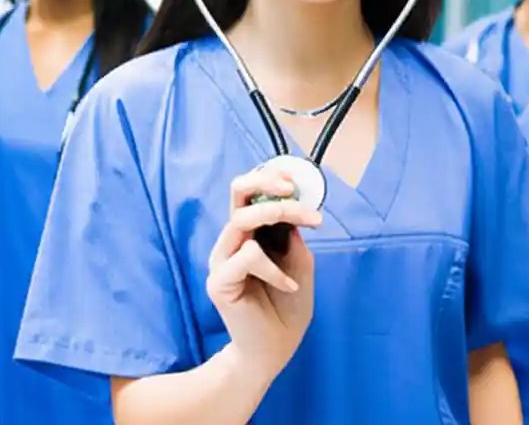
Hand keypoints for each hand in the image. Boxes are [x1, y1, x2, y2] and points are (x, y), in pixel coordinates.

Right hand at [206, 161, 320, 379]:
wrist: (274, 350)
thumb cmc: (286, 307)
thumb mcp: (300, 264)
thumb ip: (293, 235)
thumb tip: (292, 209)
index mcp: (249, 234)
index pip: (250, 193)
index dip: (271, 178)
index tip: (298, 181)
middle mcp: (232, 241)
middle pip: (237, 193)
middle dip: (267, 183)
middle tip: (293, 190)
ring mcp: (222, 260)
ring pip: (241, 220)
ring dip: (280, 215)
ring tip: (308, 227)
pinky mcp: (219, 281)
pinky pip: (247, 257)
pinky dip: (275, 268)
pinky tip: (289, 286)